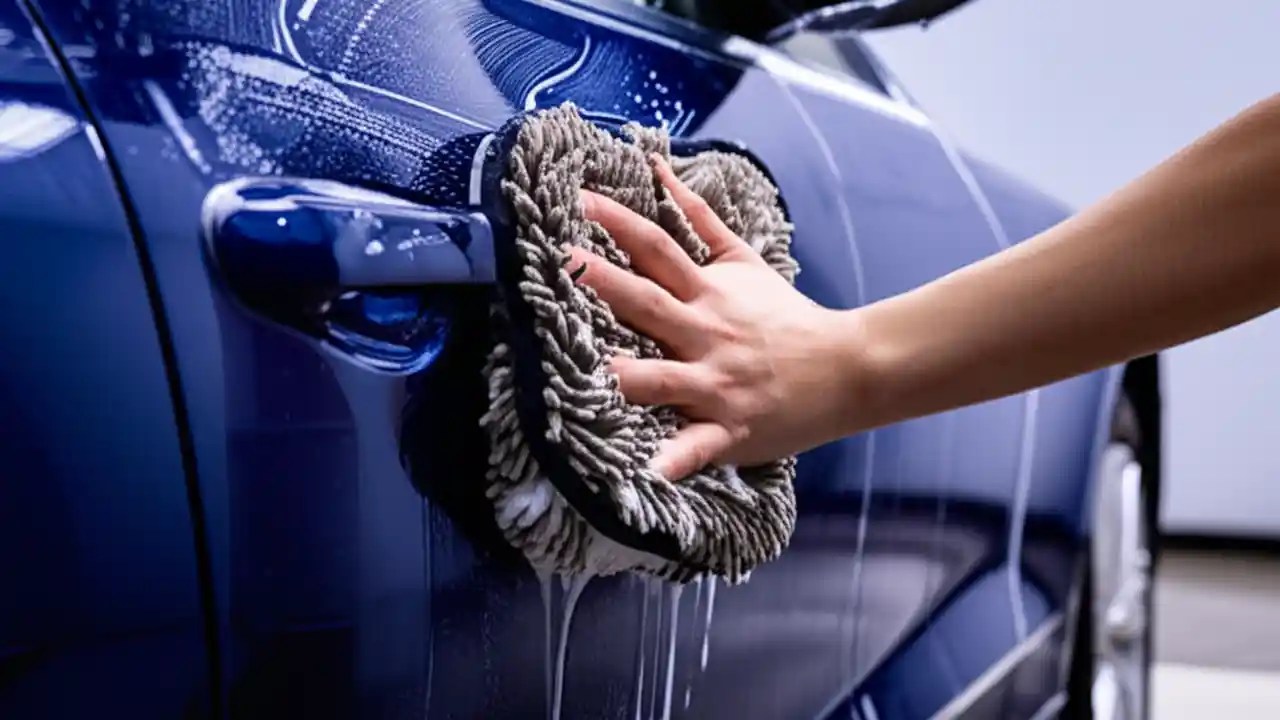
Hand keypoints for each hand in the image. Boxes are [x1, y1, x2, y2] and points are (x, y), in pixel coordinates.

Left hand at [568, 157, 866, 480]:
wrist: (845, 369)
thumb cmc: (785, 316)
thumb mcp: (744, 261)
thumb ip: (700, 217)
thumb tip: (660, 171)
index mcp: (709, 293)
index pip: (657, 248)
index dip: (618, 221)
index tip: (578, 199)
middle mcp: (706, 334)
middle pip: (648, 303)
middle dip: (604, 282)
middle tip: (562, 262)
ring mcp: (716, 384)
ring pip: (662, 378)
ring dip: (626, 377)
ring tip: (589, 375)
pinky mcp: (728, 428)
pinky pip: (698, 446)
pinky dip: (676, 459)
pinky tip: (649, 473)